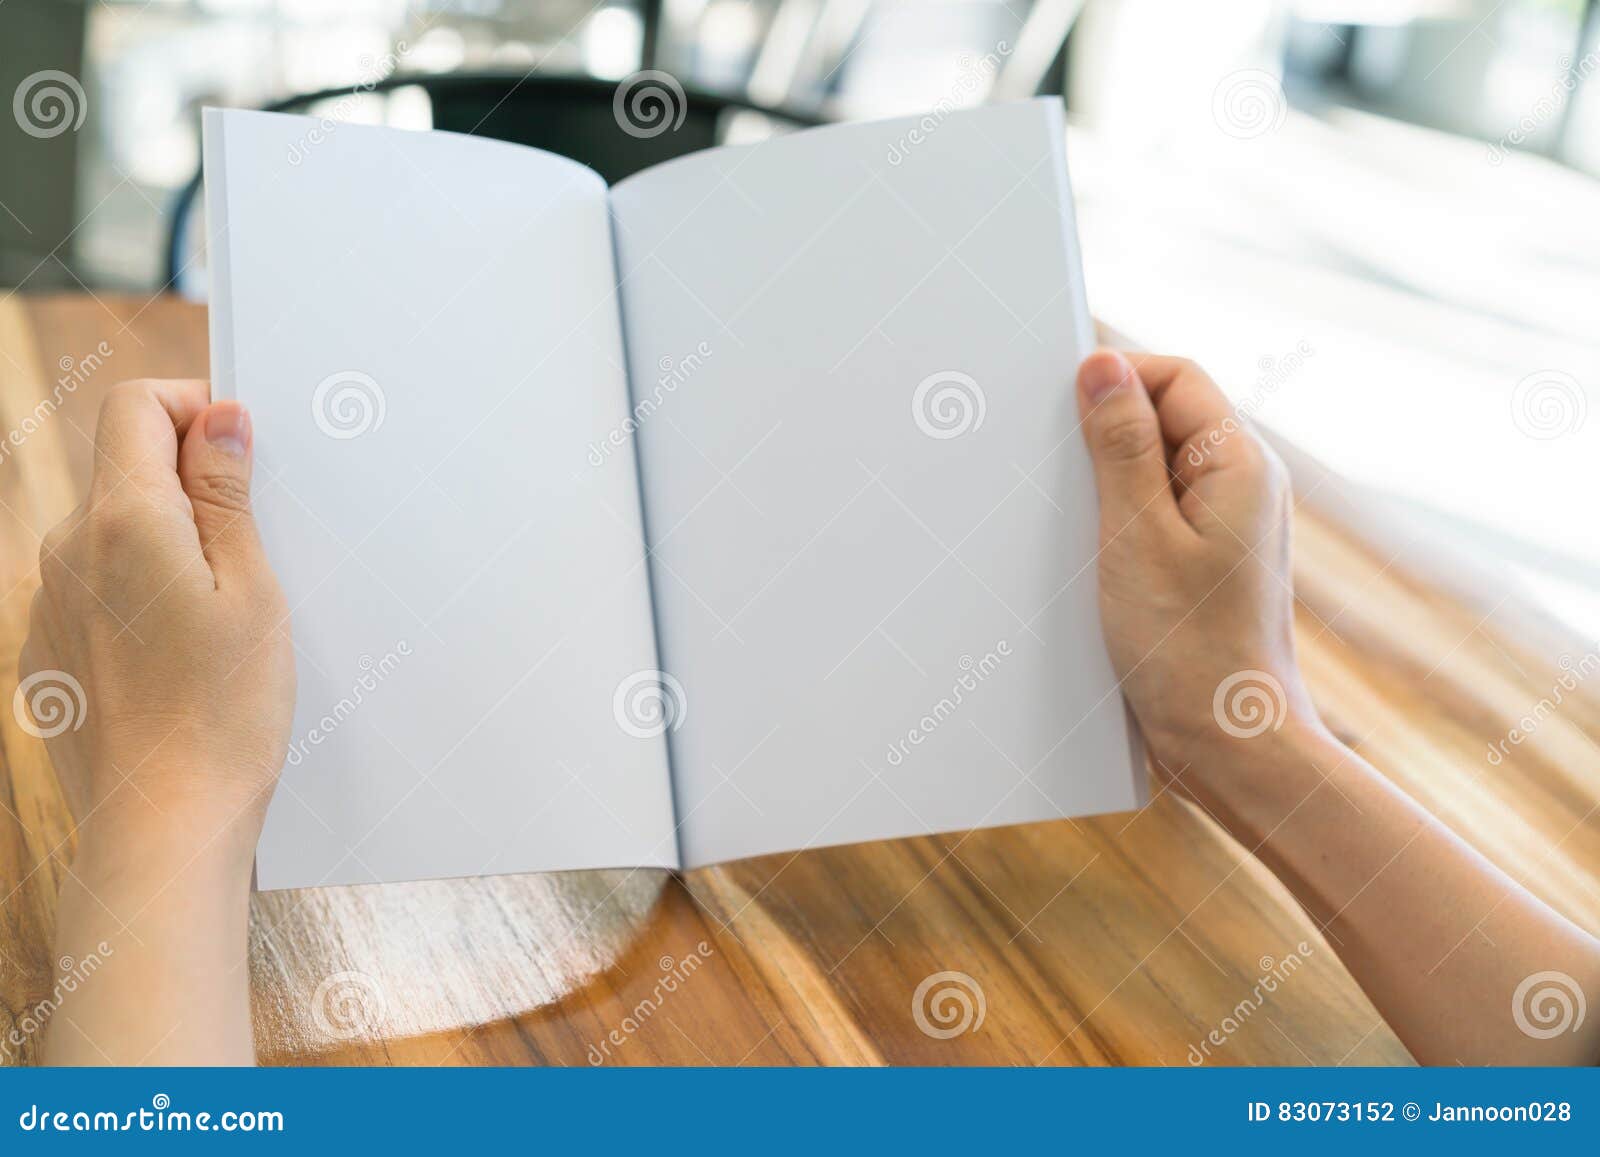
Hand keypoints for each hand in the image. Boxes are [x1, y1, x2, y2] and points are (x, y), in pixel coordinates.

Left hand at [19, 379, 292, 853]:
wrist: (162, 828)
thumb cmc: (222, 716)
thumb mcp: (252, 590)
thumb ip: (226, 494)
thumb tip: (217, 417)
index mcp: (121, 522)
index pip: (136, 406)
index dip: (193, 405)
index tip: (240, 446)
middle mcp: (66, 551)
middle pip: (123, 468)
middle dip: (189, 481)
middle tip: (256, 542)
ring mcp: (48, 604)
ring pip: (112, 532)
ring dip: (168, 543)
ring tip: (225, 613)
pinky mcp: (47, 651)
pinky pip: (96, 590)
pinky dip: (141, 595)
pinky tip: (185, 654)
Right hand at [1074, 350, 1319, 781]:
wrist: (1229, 745)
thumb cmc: (1189, 650)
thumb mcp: (1136, 535)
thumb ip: (1121, 445)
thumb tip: (1102, 366)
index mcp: (1239, 463)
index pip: (1174, 376)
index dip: (1115, 378)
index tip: (1057, 409)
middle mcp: (1243, 485)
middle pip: (1164, 418)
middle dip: (1104, 435)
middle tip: (1057, 472)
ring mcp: (1228, 525)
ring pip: (1154, 470)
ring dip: (1107, 486)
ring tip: (1075, 526)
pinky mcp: (1207, 563)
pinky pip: (1156, 515)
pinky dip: (1118, 524)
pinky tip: (1089, 559)